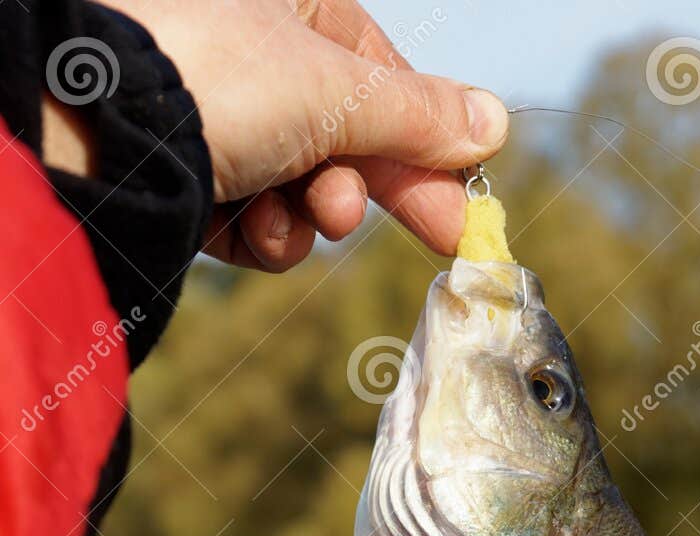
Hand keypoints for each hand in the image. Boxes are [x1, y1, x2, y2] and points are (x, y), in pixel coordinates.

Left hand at [112, 0, 508, 268]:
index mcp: (283, 2)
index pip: (378, 74)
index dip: (426, 142)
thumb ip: (418, 118)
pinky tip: (243, 229)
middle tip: (433, 237)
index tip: (462, 202)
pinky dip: (256, 234)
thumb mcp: (337, 93)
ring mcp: (209, 119)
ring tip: (292, 213)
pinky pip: (247, 217)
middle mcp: (243, 55)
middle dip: (371, 187)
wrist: (96, 136)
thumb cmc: (216, 82)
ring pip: (297, 186)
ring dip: (308, 216)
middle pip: (343, 137)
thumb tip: (491, 126)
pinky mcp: (179, 181)